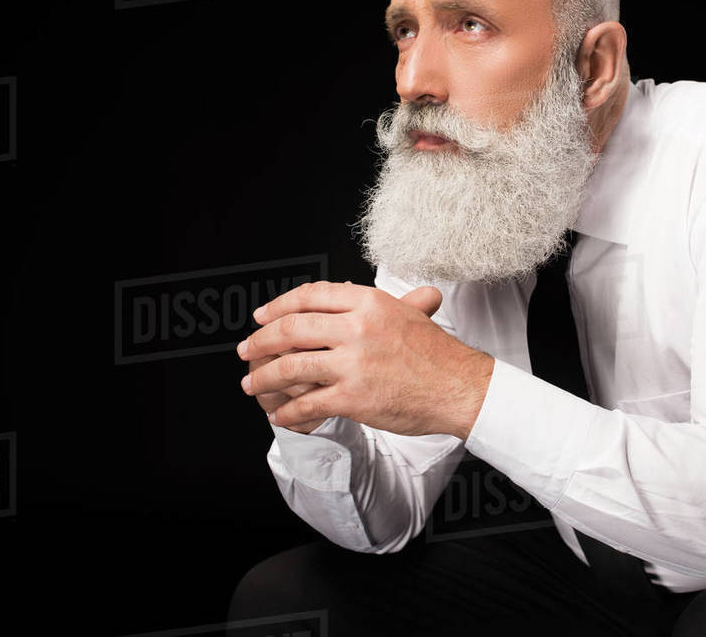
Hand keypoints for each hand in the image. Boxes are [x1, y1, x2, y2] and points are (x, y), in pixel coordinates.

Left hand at [237, 280, 494, 438]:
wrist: (459, 387)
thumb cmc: (437, 353)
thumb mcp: (410, 312)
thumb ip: (376, 302)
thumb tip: (349, 291)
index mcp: (369, 302)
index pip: (310, 295)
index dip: (279, 305)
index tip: (263, 316)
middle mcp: (358, 327)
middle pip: (292, 328)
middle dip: (261, 340)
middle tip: (246, 349)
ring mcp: (353, 363)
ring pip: (291, 367)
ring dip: (264, 378)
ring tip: (251, 384)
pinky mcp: (353, 397)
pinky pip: (307, 403)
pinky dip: (287, 411)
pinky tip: (280, 415)